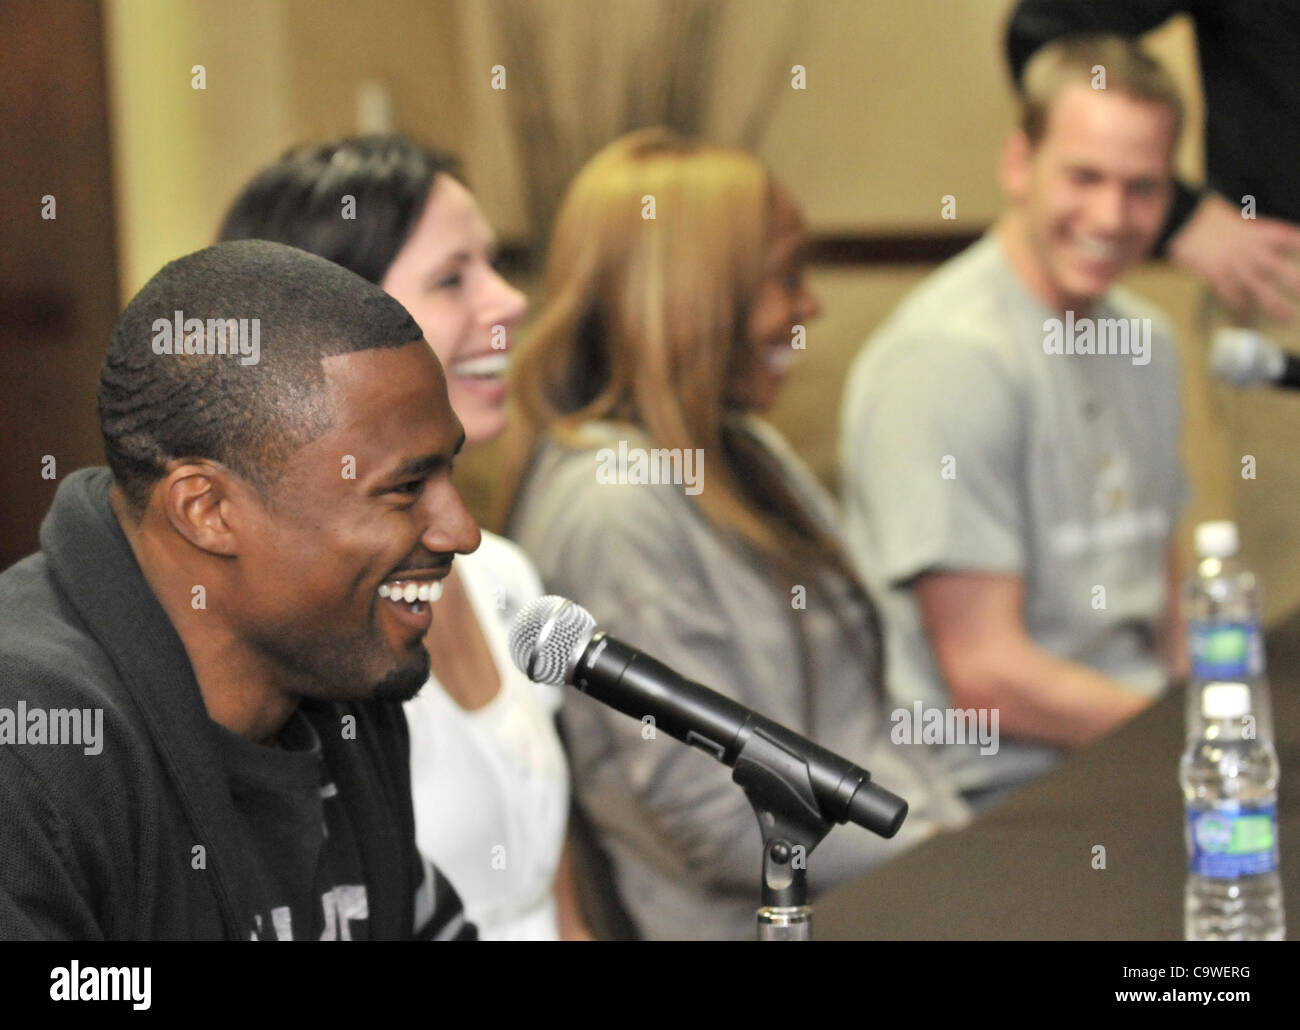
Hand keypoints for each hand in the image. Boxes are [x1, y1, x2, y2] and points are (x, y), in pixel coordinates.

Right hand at [1168, 193, 1299, 322]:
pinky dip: (1239, 309)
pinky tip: (1246, 319)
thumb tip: (1267, 240)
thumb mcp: (1238, 218)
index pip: (1289, 238)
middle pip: (1277, 269)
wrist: (1182, 221)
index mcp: (1258, 232)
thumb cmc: (1208, 218)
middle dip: (1295, 282)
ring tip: (1288, 316)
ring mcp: (1232, 265)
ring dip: (1274, 304)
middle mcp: (1249, 250)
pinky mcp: (1215, 276)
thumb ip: (1255, 230)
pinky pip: (1231, 296)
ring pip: (1258, 288)